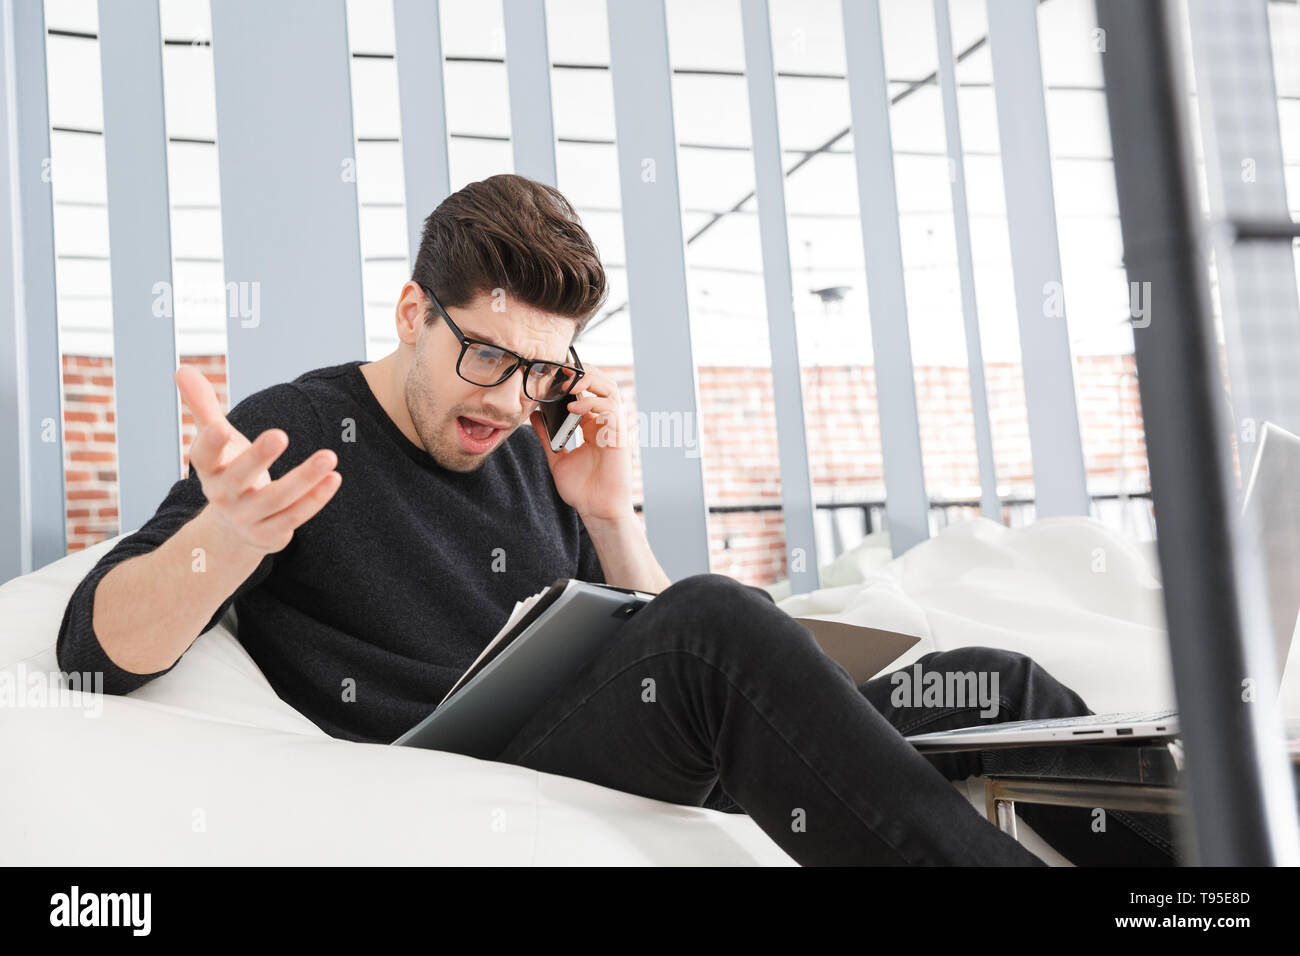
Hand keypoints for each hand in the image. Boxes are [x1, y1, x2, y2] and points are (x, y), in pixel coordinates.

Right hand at [176, 366, 340, 554]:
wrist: (232, 528)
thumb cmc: (229, 470)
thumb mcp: (215, 440)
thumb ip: (203, 406)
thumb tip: (182, 368)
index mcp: (209, 470)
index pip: (202, 457)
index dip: (209, 443)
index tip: (220, 426)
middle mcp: (224, 496)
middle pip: (239, 478)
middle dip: (258, 457)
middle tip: (280, 434)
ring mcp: (246, 518)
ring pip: (276, 500)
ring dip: (304, 479)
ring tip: (329, 456)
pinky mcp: (269, 535)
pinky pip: (294, 517)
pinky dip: (315, 499)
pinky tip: (334, 477)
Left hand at [528, 364, 633, 521]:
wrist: (596, 510)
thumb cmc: (582, 490)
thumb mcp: (557, 458)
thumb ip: (547, 436)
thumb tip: (534, 415)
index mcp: (593, 426)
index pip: (588, 392)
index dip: (573, 379)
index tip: (553, 374)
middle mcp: (605, 424)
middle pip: (603, 384)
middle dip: (584, 372)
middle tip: (561, 371)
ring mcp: (614, 429)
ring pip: (610, 390)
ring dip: (590, 382)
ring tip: (569, 384)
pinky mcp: (619, 436)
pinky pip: (611, 409)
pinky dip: (592, 403)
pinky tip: (574, 408)